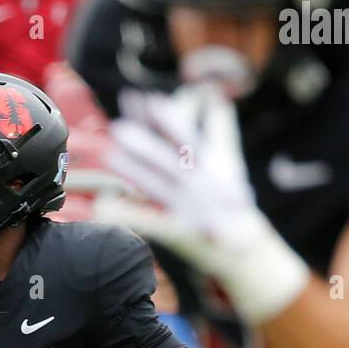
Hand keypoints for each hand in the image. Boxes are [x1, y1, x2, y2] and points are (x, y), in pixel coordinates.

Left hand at [104, 84, 309, 323]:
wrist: (245, 249)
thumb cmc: (230, 202)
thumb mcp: (229, 165)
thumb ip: (222, 130)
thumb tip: (218, 98)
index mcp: (211, 167)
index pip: (189, 139)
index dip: (171, 121)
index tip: (152, 102)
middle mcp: (200, 186)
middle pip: (170, 162)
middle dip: (147, 145)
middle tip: (120, 127)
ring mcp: (189, 209)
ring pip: (158, 187)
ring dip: (135, 172)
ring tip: (110, 156)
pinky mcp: (179, 233)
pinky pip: (149, 223)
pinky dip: (128, 215)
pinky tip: (103, 207)